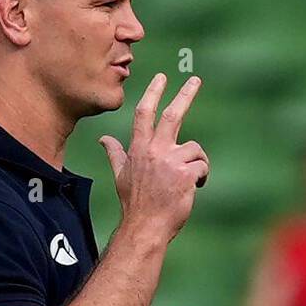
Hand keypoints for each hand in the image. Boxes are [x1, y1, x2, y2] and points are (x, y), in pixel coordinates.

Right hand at [99, 73, 208, 244]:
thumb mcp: (121, 175)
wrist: (145, 227)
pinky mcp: (186, 174)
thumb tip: (103, 139)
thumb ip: (115, 153)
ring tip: (188, 181)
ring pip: (195, 149)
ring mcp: (170, 161)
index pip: (145, 113)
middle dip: (185, 95)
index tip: (162, 77)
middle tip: (195, 80)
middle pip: (173, 115)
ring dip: (197, 163)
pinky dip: (201, 177)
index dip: (154, 93)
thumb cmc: (135, 204)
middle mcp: (154, 150)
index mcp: (139, 149)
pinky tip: (192, 189)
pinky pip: (202, 167)